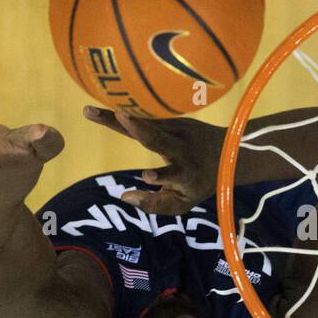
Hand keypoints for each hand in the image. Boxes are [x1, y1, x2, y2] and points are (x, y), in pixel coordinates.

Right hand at [81, 105, 224, 214]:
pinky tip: (98, 113)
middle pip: (157, 138)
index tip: (148, 176)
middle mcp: (181, 149)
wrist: (228, 152)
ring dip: (117, 118)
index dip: (161, 176)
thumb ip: (156, 204)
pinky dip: (123, 118)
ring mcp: (176, 131)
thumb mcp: (183, 202)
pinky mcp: (171, 120)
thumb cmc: (199, 184)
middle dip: (138, 128)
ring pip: (144, 124)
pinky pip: (144, 121)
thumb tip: (124, 197)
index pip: (172, 175)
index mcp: (185, 173)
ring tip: (89, 112)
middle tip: (119, 116)